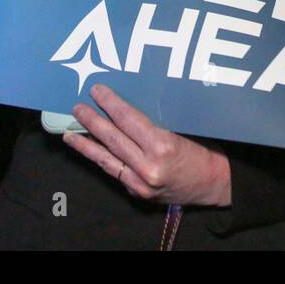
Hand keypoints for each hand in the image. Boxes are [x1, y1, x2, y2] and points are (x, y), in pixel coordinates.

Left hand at [63, 84, 231, 205]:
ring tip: (69, 132)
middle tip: (77, 107)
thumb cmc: (205, 150)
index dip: (110, 104)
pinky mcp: (137, 193)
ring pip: (106, 159)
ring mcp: (141, 183)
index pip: (128, 119)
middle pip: (113, 138)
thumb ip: (156, 121)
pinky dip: (100, 159)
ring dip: (86, 144)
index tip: (96, 90)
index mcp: (163, 146)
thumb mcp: (184, 129)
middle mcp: (149, 166)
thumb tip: (127, 104)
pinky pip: (114, 171)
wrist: (215, 184)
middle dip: (92, 121)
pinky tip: (90, 150)